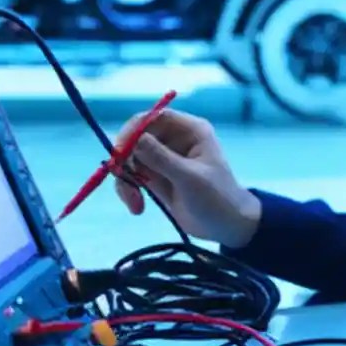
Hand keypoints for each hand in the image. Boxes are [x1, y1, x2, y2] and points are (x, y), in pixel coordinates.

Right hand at [113, 108, 261, 247]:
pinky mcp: (157, 178)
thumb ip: (162, 158)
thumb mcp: (189, 178)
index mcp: (190, 131)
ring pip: (131, 159)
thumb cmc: (217, 198)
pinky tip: (137, 208)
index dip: (134, 129)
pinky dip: (129, 190)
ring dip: (126, 180)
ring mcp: (164, 159)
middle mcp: (175, 140)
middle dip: (126, 159)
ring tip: (135, 203)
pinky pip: (133, 176)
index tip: (119, 150)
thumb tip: (135, 140)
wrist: (226, 227)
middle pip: (137, 137)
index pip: (155, 117)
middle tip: (123, 181)